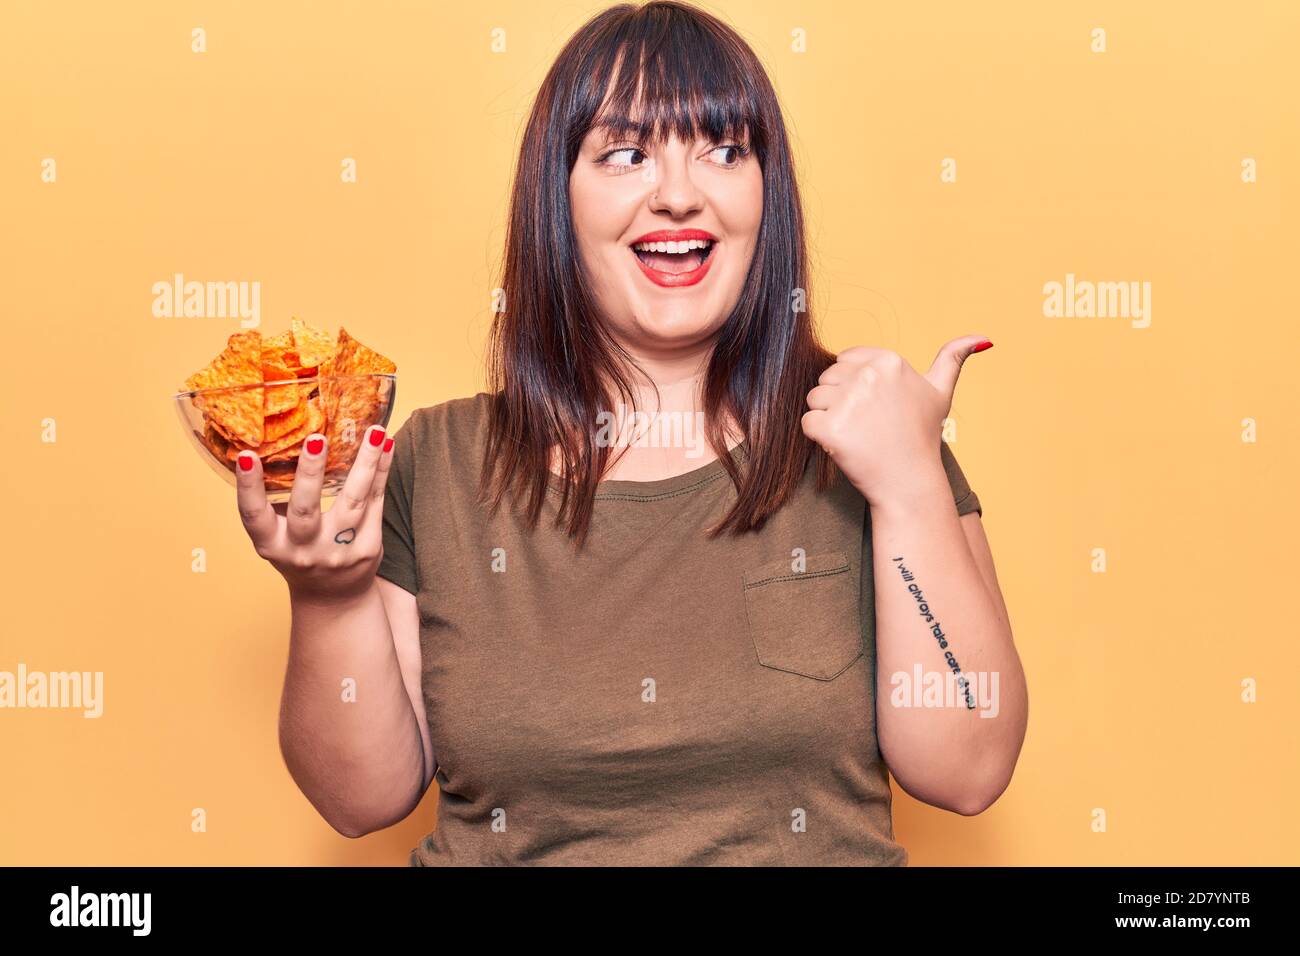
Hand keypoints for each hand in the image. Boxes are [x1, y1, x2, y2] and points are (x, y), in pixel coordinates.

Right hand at [235, 425, 394, 606]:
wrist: (333, 598)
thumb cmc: (300, 553)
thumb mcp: (278, 535)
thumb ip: (276, 500)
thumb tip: (277, 442)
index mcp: (273, 545)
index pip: (254, 516)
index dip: (248, 487)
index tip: (246, 455)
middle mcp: (304, 550)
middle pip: (307, 510)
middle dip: (311, 473)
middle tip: (316, 438)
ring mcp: (340, 550)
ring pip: (354, 501)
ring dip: (365, 462)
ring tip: (374, 431)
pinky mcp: (369, 546)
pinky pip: (376, 501)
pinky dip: (382, 471)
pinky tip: (386, 445)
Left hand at [801, 336, 990, 504]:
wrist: (910, 482)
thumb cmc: (921, 437)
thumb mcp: (940, 392)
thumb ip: (953, 358)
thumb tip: (984, 338)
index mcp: (889, 361)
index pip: (844, 360)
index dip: (853, 385)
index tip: (874, 407)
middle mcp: (869, 376)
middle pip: (827, 378)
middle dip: (839, 401)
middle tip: (867, 425)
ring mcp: (849, 401)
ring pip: (814, 399)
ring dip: (827, 418)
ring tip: (857, 435)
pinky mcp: (830, 428)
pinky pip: (808, 423)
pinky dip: (820, 437)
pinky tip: (845, 447)